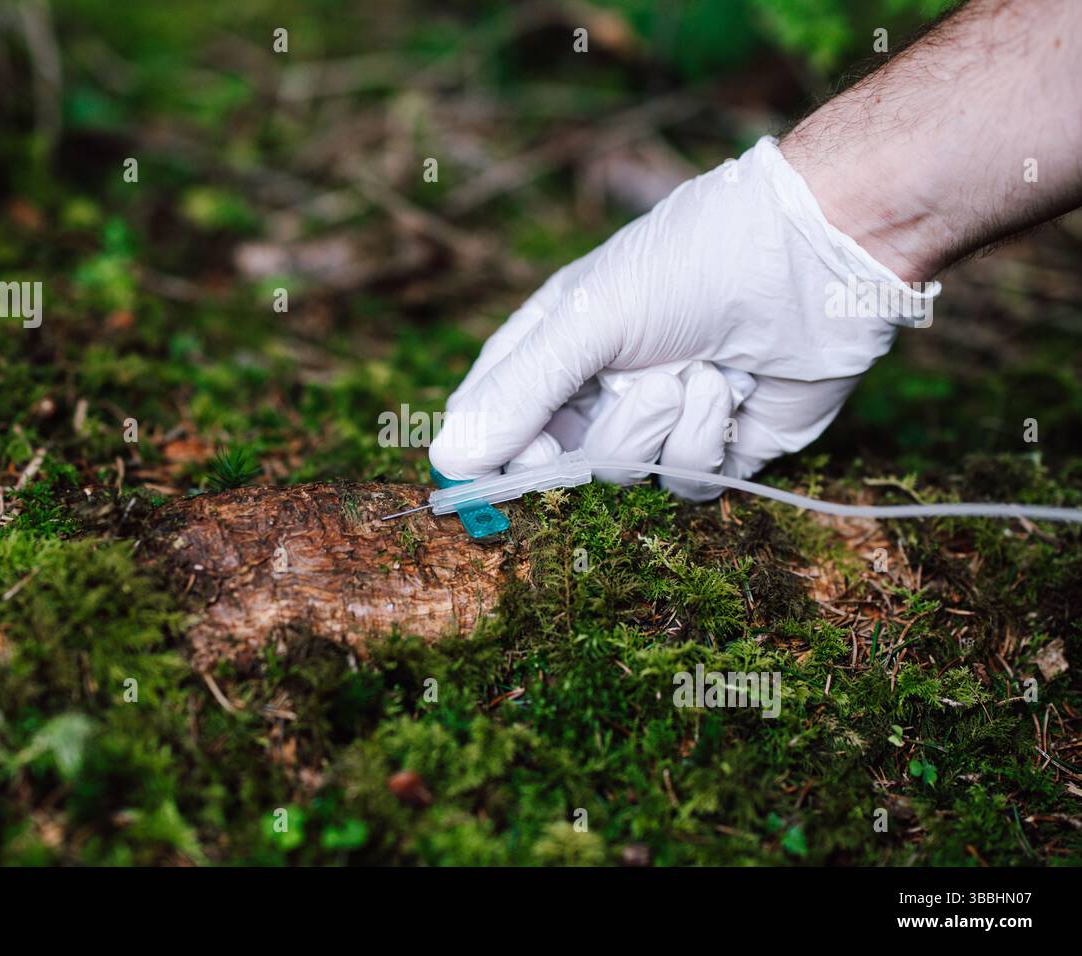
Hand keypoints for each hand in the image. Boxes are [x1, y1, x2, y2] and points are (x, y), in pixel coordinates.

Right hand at [429, 136, 938, 499]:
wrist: (821, 256)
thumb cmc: (696, 261)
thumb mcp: (590, 318)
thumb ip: (519, 392)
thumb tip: (448, 460)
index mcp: (558, 342)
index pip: (494, 411)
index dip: (489, 448)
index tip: (497, 471)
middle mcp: (601, 386)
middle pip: (553, 460)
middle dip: (590, 436)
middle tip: (613, 406)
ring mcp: (659, 420)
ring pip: (620, 476)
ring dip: (658, 425)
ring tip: (694, 370)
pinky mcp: (717, 448)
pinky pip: (683, 482)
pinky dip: (705, 439)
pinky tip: (731, 389)